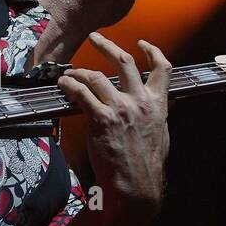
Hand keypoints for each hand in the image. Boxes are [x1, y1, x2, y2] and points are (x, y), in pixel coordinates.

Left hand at [57, 32, 170, 225]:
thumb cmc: (146, 169)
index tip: (142, 43)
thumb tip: (152, 112)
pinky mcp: (101, 119)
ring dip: (80, 72)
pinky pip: (81, 93)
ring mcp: (121, 108)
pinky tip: (63, 84)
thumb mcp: (160, 138)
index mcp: (158, 106)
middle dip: (108, 46)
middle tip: (95, 38)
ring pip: (98, 76)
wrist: (135, 187)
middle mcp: (140, 102)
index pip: (162, 69)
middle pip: (125, 62)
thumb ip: (154, 119)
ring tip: (69, 73)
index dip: (152, 52)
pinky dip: (70, 85)